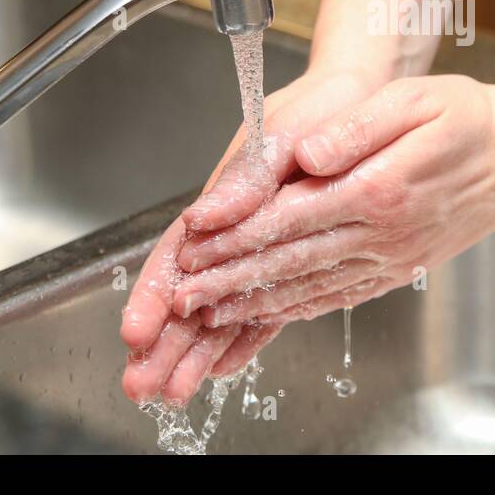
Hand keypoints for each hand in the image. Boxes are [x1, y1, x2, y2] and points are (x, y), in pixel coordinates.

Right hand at [119, 65, 381, 403]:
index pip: (177, 253)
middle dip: (164, 339)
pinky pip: (263, 303)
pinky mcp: (288, 257)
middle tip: (141, 383)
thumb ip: (244, 181)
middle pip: (188, 291)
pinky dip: (244, 334)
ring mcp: (257, 246)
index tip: (136, 329)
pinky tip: (225, 365)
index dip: (154, 292)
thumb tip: (204, 217)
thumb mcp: (280, 135)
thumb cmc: (317, 109)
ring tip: (173, 393)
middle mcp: (232, 228)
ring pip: (220, 306)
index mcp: (223, 198)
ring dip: (196, 349)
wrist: (357, 102)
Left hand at [170, 74, 494, 330]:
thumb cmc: (465, 119)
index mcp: (379, 187)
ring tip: (209, 312)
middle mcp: (383, 232)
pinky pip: (341, 295)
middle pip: (292, 260)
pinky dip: (300, 307)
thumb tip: (309, 152)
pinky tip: (271, 312)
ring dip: (256, 301)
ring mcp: (392, 256)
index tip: (195, 244)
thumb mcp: (414, 101)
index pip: (291, 215)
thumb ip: (357, 128)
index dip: (237, 233)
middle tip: (184, 294)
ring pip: (312, 285)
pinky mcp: (399, 268)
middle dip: (231, 278)